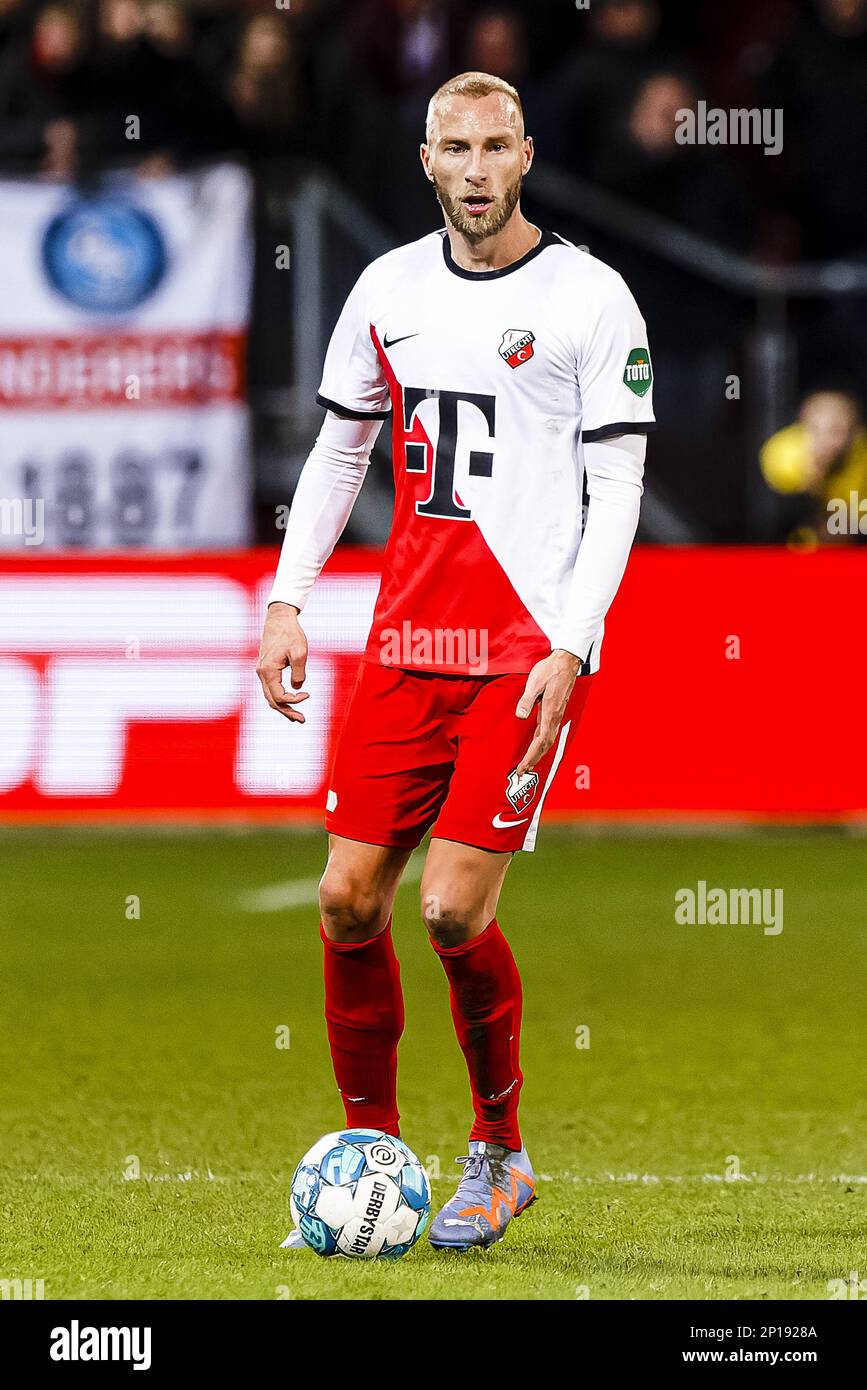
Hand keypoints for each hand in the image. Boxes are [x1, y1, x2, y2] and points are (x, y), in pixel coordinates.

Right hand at [256, 602, 309, 721]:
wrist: (279, 618)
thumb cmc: (290, 634)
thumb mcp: (300, 653)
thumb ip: (299, 673)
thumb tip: (298, 687)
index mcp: (268, 671)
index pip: (279, 697)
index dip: (294, 700)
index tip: (308, 694)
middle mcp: (261, 673)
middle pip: (272, 701)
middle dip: (287, 712)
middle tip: (302, 720)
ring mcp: (262, 671)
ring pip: (270, 696)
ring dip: (283, 707)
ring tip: (297, 717)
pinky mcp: (266, 668)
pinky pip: (271, 688)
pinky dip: (280, 698)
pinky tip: (290, 701)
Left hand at [514, 648, 580, 772]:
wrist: (566, 662)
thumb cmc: (550, 670)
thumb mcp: (535, 682)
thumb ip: (527, 700)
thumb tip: (520, 716)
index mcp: (550, 712)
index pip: (541, 740)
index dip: (531, 756)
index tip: (522, 767)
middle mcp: (555, 717)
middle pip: (545, 745)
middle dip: (533, 760)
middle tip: (521, 772)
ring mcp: (556, 715)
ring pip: (547, 740)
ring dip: (537, 754)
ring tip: (527, 764)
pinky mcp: (555, 711)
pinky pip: (548, 733)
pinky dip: (541, 744)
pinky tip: (535, 746)